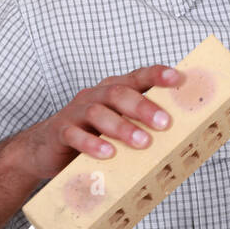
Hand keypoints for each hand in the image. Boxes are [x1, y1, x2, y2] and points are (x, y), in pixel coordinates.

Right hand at [1, 64, 182, 181]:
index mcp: (114, 90)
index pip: (138, 76)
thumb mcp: (119, 129)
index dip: (158, 75)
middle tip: (165, 123)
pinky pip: (74, 134)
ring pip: (98, 112)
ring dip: (122, 127)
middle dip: (144, 107)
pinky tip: (107, 153)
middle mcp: (96, 95)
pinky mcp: (60, 131)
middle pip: (119, 92)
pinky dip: (92, 143)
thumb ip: (142, 127)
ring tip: (143, 142)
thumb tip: (184, 140)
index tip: (179, 79)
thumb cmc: (92, 136)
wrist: (44, 149)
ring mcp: (76, 112)